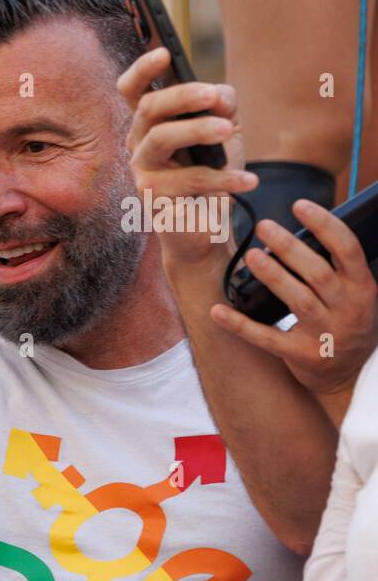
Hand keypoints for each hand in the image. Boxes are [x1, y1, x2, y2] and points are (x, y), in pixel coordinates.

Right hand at [117, 46, 257, 266]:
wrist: (207, 226)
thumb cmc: (212, 173)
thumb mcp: (224, 130)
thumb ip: (221, 105)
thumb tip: (217, 96)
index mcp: (150, 124)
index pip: (132, 90)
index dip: (142, 69)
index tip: (165, 54)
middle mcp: (138, 144)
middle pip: (148, 108)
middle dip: (182, 96)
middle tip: (214, 95)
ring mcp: (141, 172)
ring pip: (160, 138)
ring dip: (198, 130)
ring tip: (229, 131)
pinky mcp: (153, 199)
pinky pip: (189, 179)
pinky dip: (225, 179)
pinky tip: (248, 181)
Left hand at [209, 199, 377, 399]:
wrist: (349, 375)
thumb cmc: (345, 320)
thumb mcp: (355, 292)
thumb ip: (335, 267)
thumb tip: (301, 229)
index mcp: (363, 287)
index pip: (347, 249)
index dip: (324, 224)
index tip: (299, 205)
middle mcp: (349, 309)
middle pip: (318, 273)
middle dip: (290, 248)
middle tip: (263, 226)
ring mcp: (326, 334)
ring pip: (298, 301)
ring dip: (273, 277)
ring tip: (250, 256)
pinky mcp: (302, 355)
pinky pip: (267, 338)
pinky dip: (240, 324)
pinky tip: (217, 310)